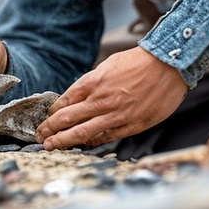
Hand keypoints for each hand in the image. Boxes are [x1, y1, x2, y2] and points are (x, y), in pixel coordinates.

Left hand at [35, 47, 187, 149]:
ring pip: (82, 132)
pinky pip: (106, 136)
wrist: (168, 65)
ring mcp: (116, 114)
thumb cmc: (139, 62)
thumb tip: (77, 97)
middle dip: (50, 129)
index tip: (47, 119)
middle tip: (39, 137)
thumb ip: (91, 83)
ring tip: (51, 146)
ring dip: (64, 141)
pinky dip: (92, 141)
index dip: (52, 113)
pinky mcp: (132, 124)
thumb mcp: (108, 65)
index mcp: (93, 82)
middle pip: (67, 119)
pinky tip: (84, 144)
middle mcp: (101, 99)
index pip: (64, 101)